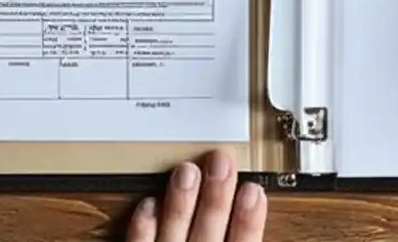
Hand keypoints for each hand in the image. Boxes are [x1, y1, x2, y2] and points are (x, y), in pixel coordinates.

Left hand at [126, 150, 266, 241]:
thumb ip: (241, 239)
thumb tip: (256, 214)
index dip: (249, 219)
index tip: (253, 190)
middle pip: (209, 233)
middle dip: (216, 195)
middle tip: (221, 162)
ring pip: (172, 234)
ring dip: (180, 202)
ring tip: (186, 171)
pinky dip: (142, 227)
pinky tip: (148, 203)